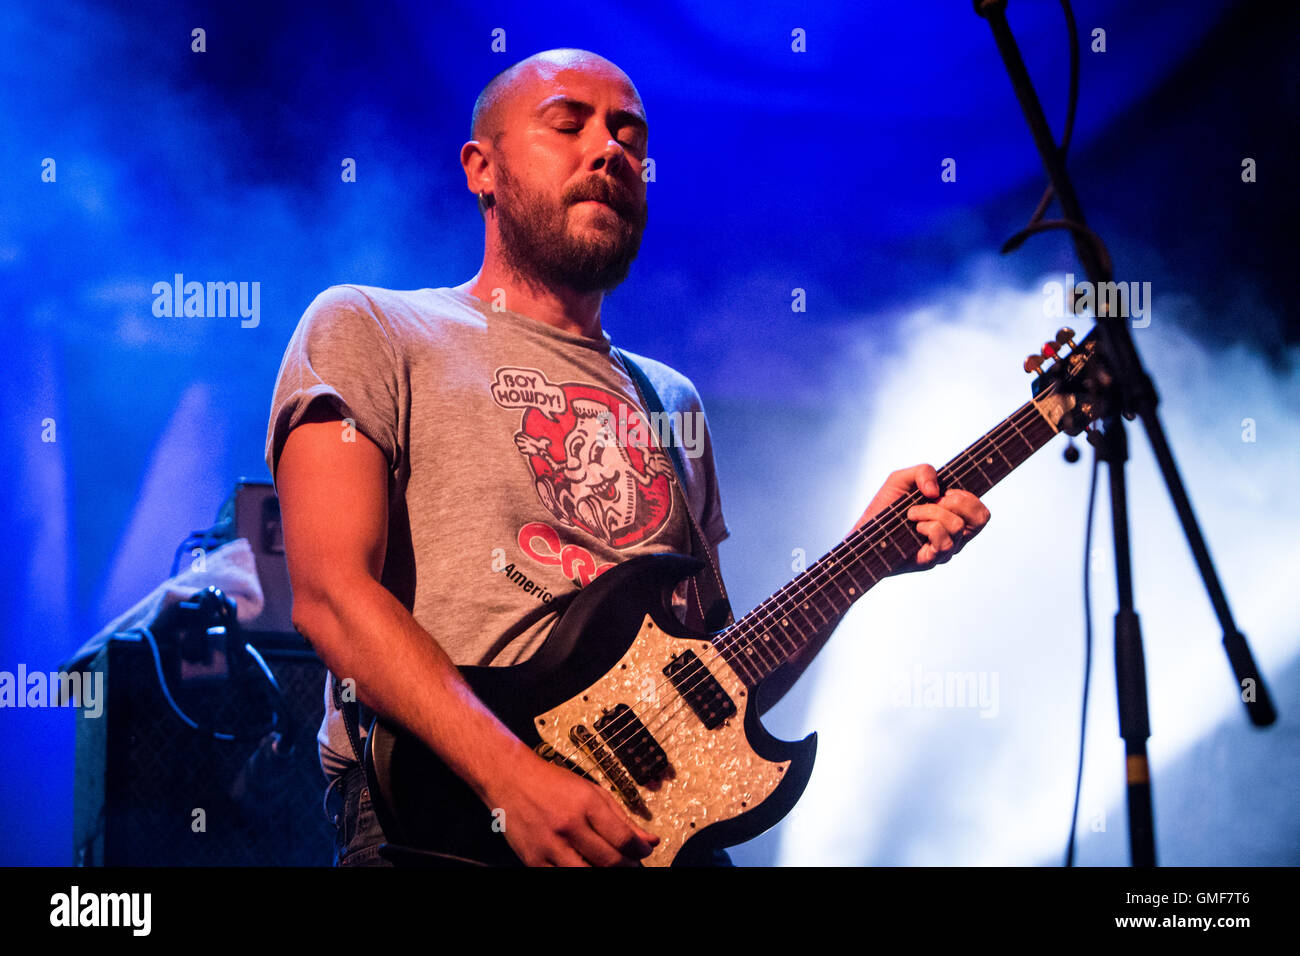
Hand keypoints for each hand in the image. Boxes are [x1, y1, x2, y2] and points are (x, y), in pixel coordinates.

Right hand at [483, 749, 659, 865]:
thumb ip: (622, 818)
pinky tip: (584, 866)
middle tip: (631, 865)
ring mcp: (549, 845)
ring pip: (586, 874)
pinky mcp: (533, 860)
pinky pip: (561, 877)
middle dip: (627, 867)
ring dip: (604, 873)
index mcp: (586, 804)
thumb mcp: (592, 791)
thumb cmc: (552, 783)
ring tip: (609, 867)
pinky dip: (577, 874)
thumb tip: (649, 841)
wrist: (510, 778)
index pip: (623, 838)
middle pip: (609, 861)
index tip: (644, 853)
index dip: (639, 852)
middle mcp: (568, 825)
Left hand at [855, 463, 990, 571]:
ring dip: (931, 512)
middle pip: (981, 518)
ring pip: (957, 526)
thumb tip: (936, 491)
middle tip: (931, 501)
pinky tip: (913, 526)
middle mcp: (954, 535)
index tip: (944, 492)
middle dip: (956, 501)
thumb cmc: (885, 507)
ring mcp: (945, 549)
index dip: (967, 496)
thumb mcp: (901, 479)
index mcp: (954, 517)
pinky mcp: (932, 560)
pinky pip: (943, 541)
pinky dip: (928, 526)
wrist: (864, 532)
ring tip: (912, 514)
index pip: (982, 511)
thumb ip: (923, 471)